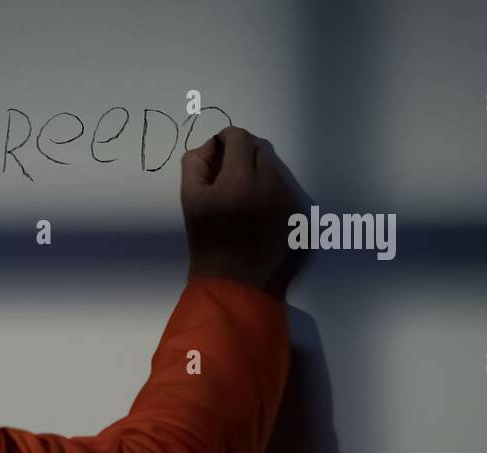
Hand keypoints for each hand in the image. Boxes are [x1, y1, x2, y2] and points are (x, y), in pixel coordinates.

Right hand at [180, 126, 306, 296]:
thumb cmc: (207, 241)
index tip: (217, 153)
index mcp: (240, 178)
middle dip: (241, 156)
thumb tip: (210, 147)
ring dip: (255, 173)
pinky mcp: (296, 212)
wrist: (235, 281)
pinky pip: (281, 188)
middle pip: (258, 149)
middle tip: (225, 178)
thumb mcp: (189, 200)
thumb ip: (196, 163)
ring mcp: (286, 197)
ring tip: (240, 198)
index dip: (225, 139)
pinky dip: (267, 191)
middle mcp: (269, 182)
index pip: (239, 137)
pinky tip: (255, 213)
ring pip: (271, 168)